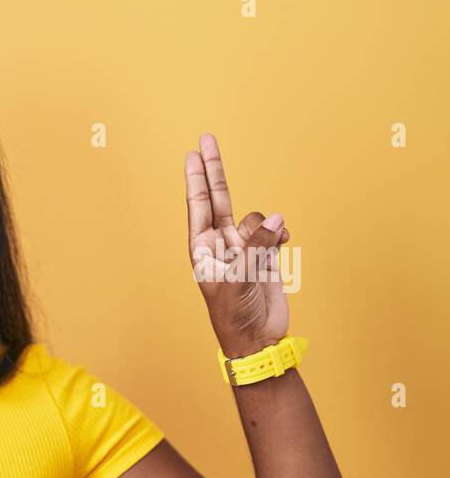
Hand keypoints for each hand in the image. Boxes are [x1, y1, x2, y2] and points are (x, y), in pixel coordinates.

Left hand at [184, 133, 291, 358]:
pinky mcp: (264, 255)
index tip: (193, 153)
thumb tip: (274, 219)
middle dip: (215, 169)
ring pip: (254, 218)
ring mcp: (243, 247)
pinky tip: (284, 240)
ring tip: (267, 247)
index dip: (197, 178)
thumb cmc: (233, 314)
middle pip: (219, 197)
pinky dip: (279, 232)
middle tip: (207, 139)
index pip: (199, 205)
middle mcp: (221, 243)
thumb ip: (255, 246)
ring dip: (264, 226)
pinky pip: (274, 230)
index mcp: (203, 248)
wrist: (256, 338)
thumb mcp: (238, 278)